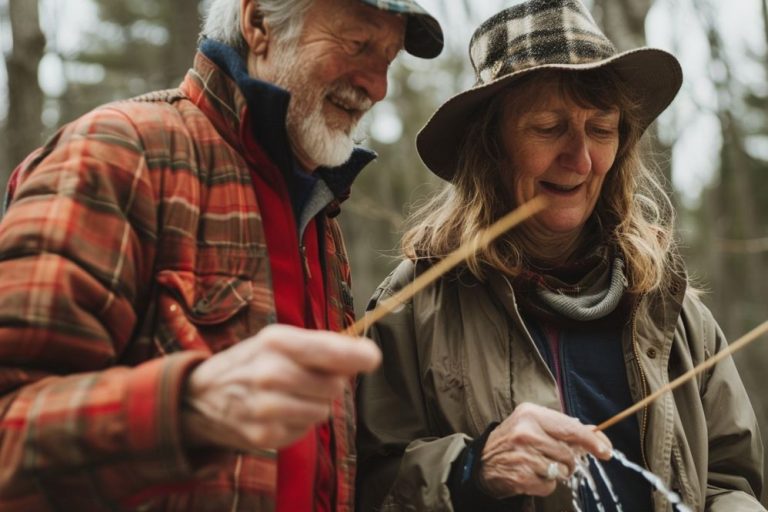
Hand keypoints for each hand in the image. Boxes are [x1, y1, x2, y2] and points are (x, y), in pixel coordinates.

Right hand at [181, 324, 380, 451]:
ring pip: (323, 411)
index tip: (371, 358)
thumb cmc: (252, 362)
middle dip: (328, 383)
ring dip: (314, 404)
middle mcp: (270, 373)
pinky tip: (278, 412)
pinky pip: (306, 430)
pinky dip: (298, 422)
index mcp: (277, 342)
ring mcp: (266, 407)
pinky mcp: (264, 436)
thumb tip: (369, 356)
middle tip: (307, 377)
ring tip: (290, 395)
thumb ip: (324, 346)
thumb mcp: (279, 341)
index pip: (329, 350)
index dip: (357, 356)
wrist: (200, 396)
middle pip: (333, 386)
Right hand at [479, 402, 611, 497]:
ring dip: (556, 472)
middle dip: (568, 460)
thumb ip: (562, 427)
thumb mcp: (532, 424)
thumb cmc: (512, 441)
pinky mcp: (521, 477)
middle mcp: (526, 432)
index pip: (571, 428)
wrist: (481, 462)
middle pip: (569, 453)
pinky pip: (550, 486)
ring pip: (562, 471)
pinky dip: (545, 484)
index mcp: (531, 414)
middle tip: (553, 458)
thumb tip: (596, 434)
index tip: (606, 451)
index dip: (592, 441)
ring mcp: (523, 456)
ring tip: (537, 465)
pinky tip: (530, 475)